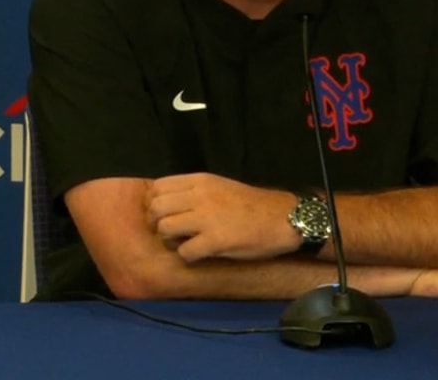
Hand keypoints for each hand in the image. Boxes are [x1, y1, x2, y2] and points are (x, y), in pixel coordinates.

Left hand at [145, 173, 297, 262]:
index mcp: (200, 180)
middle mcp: (199, 196)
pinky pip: (184, 252)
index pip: (157, 187)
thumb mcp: (220, 186)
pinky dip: (188, 256)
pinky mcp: (214, 240)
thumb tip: (168, 204)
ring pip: (165, 229)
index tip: (164, 214)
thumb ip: (194, 192)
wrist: (282, 218)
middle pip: (156, 208)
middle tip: (171, 233)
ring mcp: (206, 218)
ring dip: (171, 241)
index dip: (154, 203)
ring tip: (186, 243)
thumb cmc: (252, 205)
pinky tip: (200, 254)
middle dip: (157, 224)